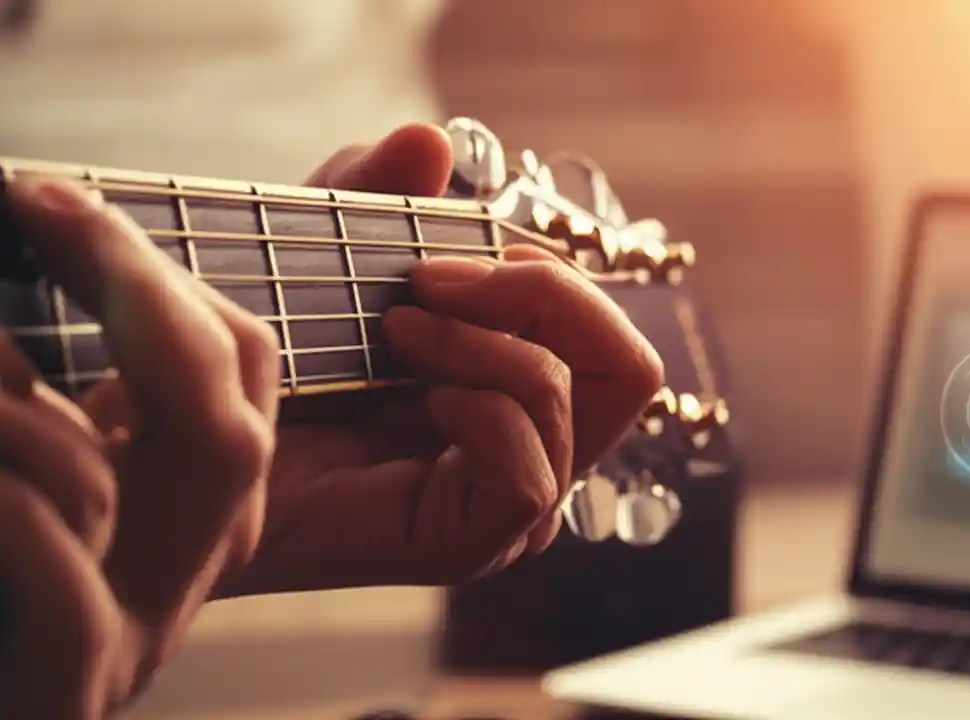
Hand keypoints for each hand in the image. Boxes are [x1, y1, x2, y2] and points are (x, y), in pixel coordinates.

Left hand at [0, 180, 278, 716]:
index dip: (160, 273)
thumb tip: (54, 248)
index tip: (54, 198)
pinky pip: (55, 554)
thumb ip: (47, 382)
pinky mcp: (69, 685)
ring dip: (17, 401)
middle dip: (133, 293)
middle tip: (39, 205)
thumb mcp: (28, 452)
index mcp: (184, 512)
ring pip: (143, 485)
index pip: (240, 375)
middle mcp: (179, 576)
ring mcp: (134, 638)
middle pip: (225, 424)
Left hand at [220, 125, 663, 592]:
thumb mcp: (325, 255)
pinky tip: (413, 394)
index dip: (544, 273)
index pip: (608, 333)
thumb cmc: (261, 364)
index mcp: (524, 386)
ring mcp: (511, 502)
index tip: (440, 257)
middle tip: (434, 282)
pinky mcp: (473, 543)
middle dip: (540, 294)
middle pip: (627, 364)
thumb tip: (432, 141)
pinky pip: (535, 475)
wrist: (190, 450)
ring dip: (482, 344)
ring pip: (574, 399)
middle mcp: (534, 446)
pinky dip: (479, 410)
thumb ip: (377, 194)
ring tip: (396, 334)